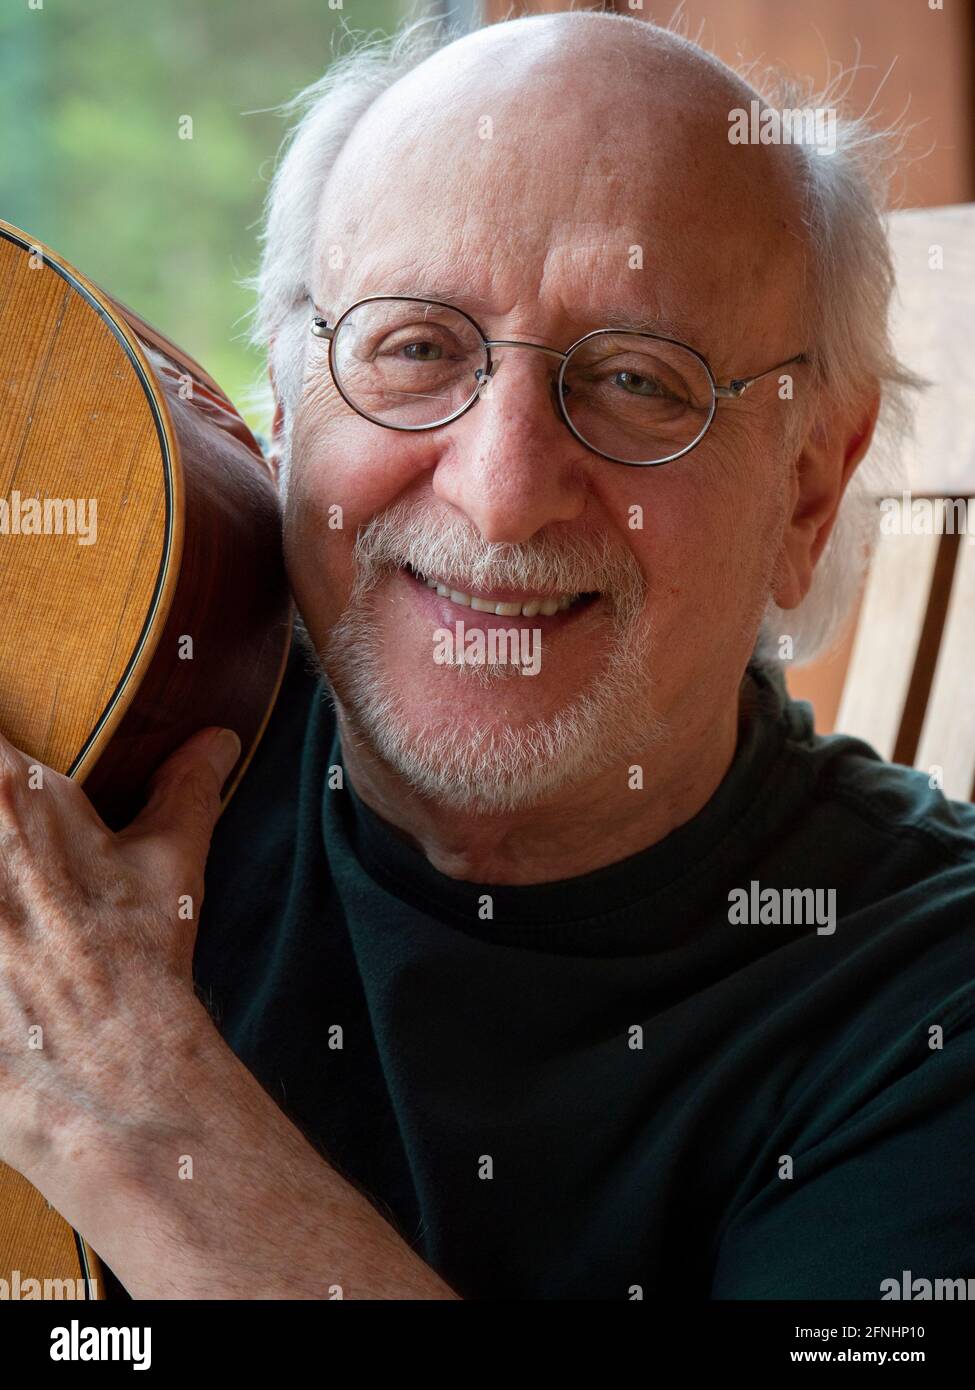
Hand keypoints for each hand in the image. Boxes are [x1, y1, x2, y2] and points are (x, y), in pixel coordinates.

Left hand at [0, 724, 239, 1184]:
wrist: (110, 1070)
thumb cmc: (137, 958)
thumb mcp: (170, 862)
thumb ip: (186, 785)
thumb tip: (218, 740)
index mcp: (15, 793)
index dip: (0, 754)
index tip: (11, 777)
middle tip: (17, 870)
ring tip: (11, 914)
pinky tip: (4, 959)